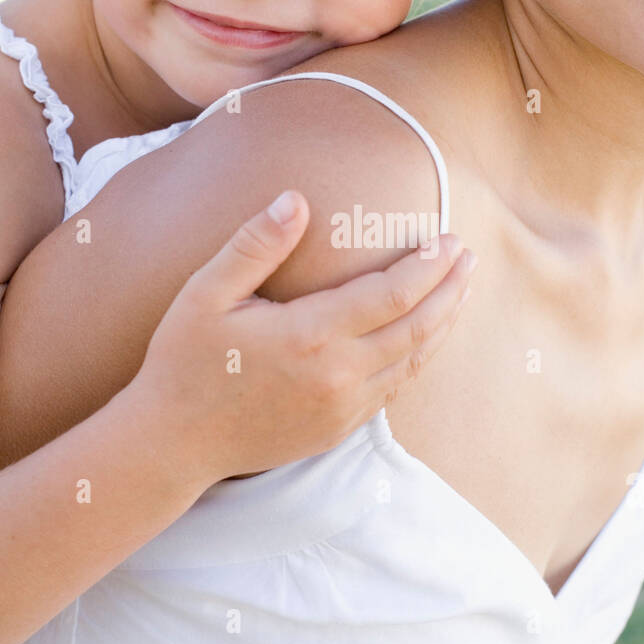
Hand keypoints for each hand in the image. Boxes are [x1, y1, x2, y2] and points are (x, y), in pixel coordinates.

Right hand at [130, 189, 474, 483]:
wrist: (174, 443)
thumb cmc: (185, 362)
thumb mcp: (205, 294)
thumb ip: (254, 245)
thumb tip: (296, 200)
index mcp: (310, 336)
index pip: (393, 294)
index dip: (428, 265)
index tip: (447, 238)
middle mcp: (338, 376)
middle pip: (418, 326)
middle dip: (450, 288)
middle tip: (469, 257)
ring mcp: (343, 408)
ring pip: (414, 360)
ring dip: (444, 322)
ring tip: (461, 289)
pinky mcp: (340, 429)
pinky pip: (395, 387)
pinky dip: (420, 356)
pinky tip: (426, 335)